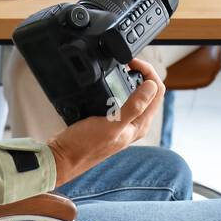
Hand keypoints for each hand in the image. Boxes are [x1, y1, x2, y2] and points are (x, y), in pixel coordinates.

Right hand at [47, 58, 164, 186]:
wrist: (62, 157)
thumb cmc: (84, 146)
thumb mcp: (111, 124)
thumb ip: (134, 106)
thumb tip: (151, 86)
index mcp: (139, 125)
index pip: (157, 92)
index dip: (149, 73)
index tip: (132, 63)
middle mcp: (134, 123)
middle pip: (149, 91)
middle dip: (142, 73)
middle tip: (127, 63)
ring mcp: (121, 122)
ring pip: (135, 94)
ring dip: (131, 78)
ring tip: (120, 68)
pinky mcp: (108, 119)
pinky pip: (119, 98)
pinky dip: (117, 86)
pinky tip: (107, 82)